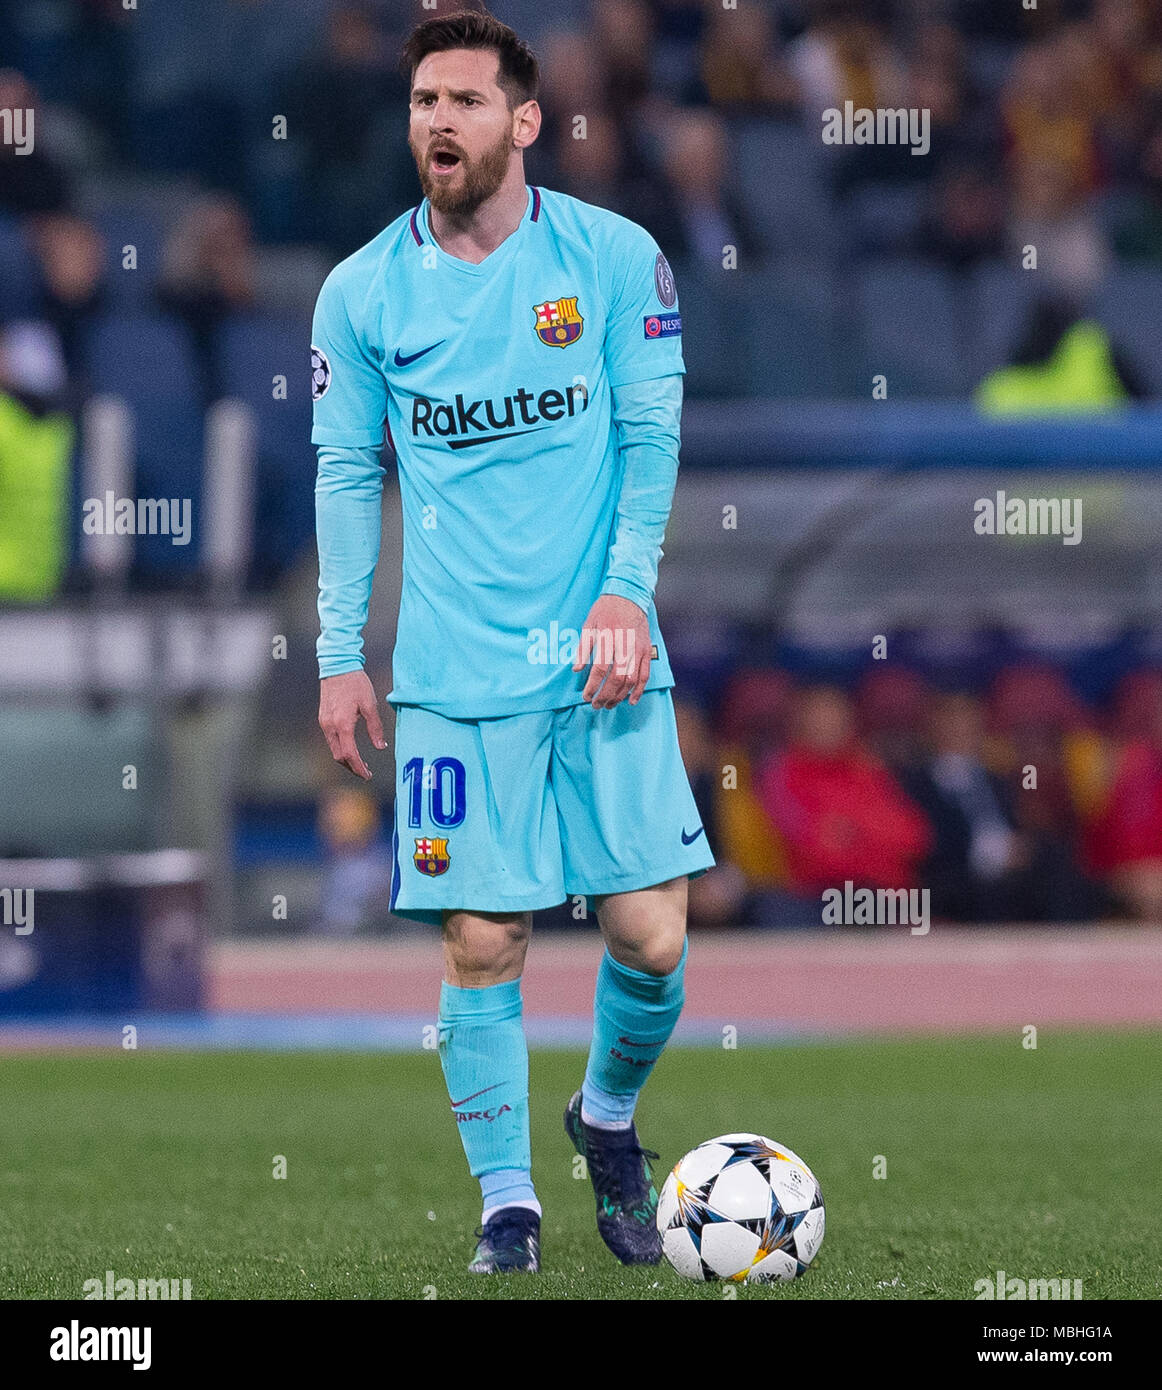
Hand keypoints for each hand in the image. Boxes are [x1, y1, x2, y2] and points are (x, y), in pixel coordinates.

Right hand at [319, 669, 385, 779]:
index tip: (368, 775)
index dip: (359, 768)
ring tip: (360, 762)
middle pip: (339, 756)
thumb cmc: (355, 683)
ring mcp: (324, 722)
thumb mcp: (370, 704)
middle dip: (352, 767)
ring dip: (346, 759)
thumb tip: (381, 746)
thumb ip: (375, 727)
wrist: (337, 666)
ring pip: (333, 749)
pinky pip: (331, 740)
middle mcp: (330, 726)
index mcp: (343, 724)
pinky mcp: (323, 718)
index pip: (350, 755)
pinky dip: (341, 748)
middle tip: (366, 772)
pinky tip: (351, 747)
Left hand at [572, 593, 651, 708]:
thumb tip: (576, 670)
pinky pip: (645, 674)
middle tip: (596, 705)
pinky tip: (631, 701)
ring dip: (620, 696)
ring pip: (631, 679)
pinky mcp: (647, 650)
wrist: (629, 596)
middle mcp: (625, 645)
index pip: (600, 669)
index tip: (586, 696)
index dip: (592, 686)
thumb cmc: (605, 610)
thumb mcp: (588, 625)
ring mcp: (638, 649)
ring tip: (609, 705)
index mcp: (607, 638)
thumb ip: (582, 648)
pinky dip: (639, 690)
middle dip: (605, 695)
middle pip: (616, 678)